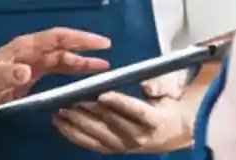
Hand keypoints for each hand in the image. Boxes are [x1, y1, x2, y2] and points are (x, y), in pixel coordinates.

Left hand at [0, 27, 111, 107]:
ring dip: (82, 61)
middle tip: (108, 49)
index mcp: (25, 46)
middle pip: (64, 45)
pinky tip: (85, 76)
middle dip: (85, 46)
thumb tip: (27, 71)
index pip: (56, 37)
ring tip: (104, 67)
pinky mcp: (34, 74)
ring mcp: (34, 62)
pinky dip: (72, 70)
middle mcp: (33, 51)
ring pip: (63, 57)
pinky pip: (58, 68)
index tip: (98, 42)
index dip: (77, 38)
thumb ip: (9, 73)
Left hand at [52, 79, 191, 154]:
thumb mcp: (174, 91)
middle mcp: (139, 137)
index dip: (119, 103)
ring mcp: (124, 146)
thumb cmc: (172, 105)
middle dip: (89, 110)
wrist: (175, 133)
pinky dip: (74, 135)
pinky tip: (59, 124)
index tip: (103, 94)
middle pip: (112, 123)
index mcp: (155, 120)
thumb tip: (148, 86)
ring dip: (77, 123)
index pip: (136, 111)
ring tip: (59, 110)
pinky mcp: (113, 149)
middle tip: (70, 98)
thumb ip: (162, 85)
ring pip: (98, 135)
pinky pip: (91, 144)